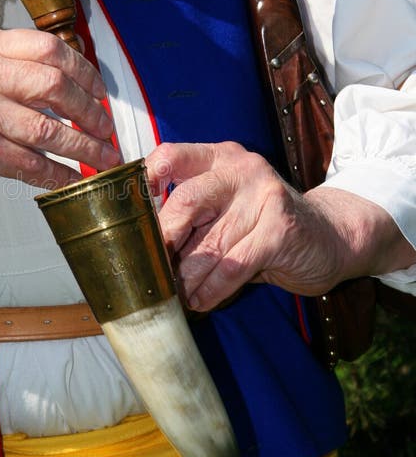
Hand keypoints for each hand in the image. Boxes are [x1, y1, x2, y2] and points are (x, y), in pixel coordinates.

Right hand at [0, 26, 119, 201]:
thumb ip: (7, 65)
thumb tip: (67, 80)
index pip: (47, 48)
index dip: (83, 70)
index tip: (99, 91)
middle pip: (54, 85)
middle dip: (91, 110)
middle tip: (107, 127)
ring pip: (49, 130)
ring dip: (85, 147)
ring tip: (104, 156)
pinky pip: (32, 164)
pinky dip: (60, 174)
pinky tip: (76, 180)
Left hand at [145, 142, 414, 310]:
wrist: (331, 235)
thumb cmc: (263, 224)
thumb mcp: (225, 208)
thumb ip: (190, 216)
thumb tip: (136, 245)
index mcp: (219, 157)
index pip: (169, 156)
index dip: (141, 182)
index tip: (125, 215)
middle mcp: (240, 168)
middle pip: (184, 202)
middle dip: (164, 243)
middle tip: (152, 270)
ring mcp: (263, 195)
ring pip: (208, 245)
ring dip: (187, 278)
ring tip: (177, 295)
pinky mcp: (280, 227)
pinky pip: (233, 266)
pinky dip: (211, 290)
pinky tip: (202, 301)